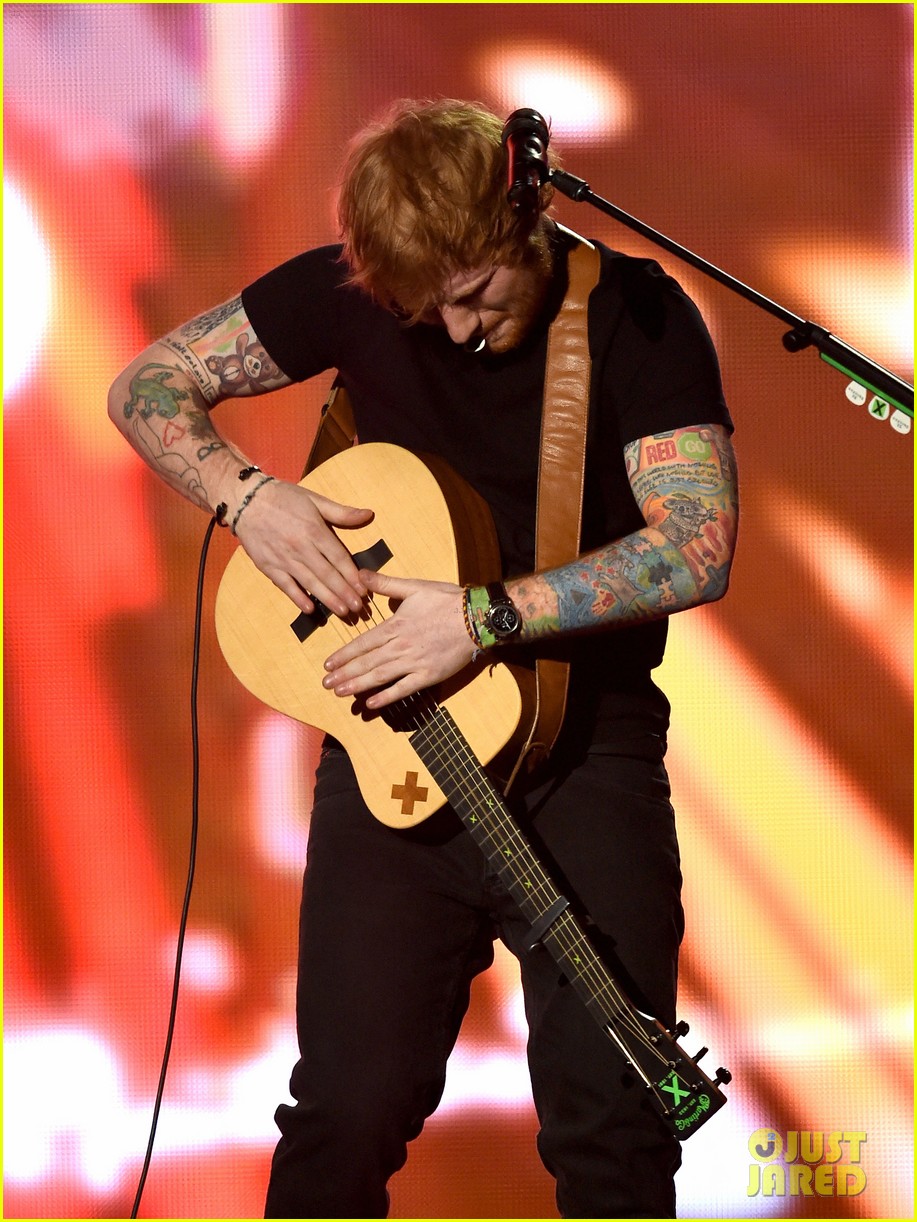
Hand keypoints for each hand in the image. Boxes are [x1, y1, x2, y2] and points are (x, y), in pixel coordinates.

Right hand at [234, 478, 373, 616]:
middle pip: (327, 574)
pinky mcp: (269, 566)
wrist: (246, 500)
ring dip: (328, 599)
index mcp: (314, 530)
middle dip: (344, 593)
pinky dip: (298, 598)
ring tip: (342, 611)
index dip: (352, 575)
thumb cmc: (283, 498)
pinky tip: (310, 609)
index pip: (338, 557)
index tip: (364, 589)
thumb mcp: (314, 500)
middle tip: (358, 608)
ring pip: (310, 583)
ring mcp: (284, 558)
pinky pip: (286, 585)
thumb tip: (368, 514)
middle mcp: (301, 547)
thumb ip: (342, 512)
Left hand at [322, 570, 475, 708]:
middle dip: (344, 674)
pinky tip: (371, 704)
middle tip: (326, 683)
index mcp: (395, 625)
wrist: (476, 618)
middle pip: (366, 662)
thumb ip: (385, 584)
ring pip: (380, 676)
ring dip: (358, 685)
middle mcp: (400, 646)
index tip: (328, 664)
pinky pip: (403, 689)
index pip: (363, 642)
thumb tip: (360, 574)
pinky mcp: (428, 676)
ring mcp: (414, 663)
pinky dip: (386, 697)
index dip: (344, 654)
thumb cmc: (447, 601)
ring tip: (340, 693)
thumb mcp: (414, 587)